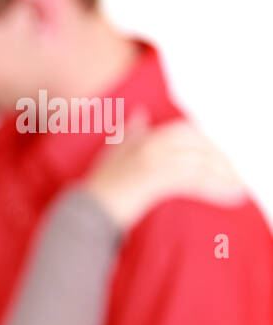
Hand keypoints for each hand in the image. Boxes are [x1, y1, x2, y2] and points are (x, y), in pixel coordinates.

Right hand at [82, 114, 246, 228]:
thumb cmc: (99, 187)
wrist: (87, 210)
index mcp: (142, 138)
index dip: (206, 144)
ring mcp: (152, 161)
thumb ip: (129, 133)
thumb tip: (139, 113)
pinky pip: (194, 180)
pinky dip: (215, 188)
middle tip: (235, 176)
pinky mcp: (156, 179)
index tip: (220, 158)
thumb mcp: (113, 153)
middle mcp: (149, 145)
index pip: (184, 132)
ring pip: (199, 163)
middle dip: (219, 160)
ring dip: (222, 176)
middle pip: (197, 146)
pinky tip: (229, 196)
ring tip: (237, 189)